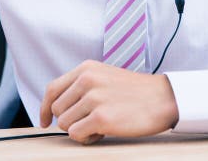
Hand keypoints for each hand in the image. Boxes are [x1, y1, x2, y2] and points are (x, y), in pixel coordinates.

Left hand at [39, 60, 179, 143]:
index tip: (45, 121)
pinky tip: (102, 132)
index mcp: (86, 69)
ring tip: (99, 125)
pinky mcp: (101, 118)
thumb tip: (57, 108)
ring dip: (79, 130)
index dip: (44, 108)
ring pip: (64, 124)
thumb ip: (81, 85)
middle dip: (70, 120)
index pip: (52, 89)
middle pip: (57, 110)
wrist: (163, 98)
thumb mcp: (104, 76)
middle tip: (90, 121)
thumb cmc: (135, 91)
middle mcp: (87, 80)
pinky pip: (76, 135)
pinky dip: (87, 138)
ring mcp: (93, 98)